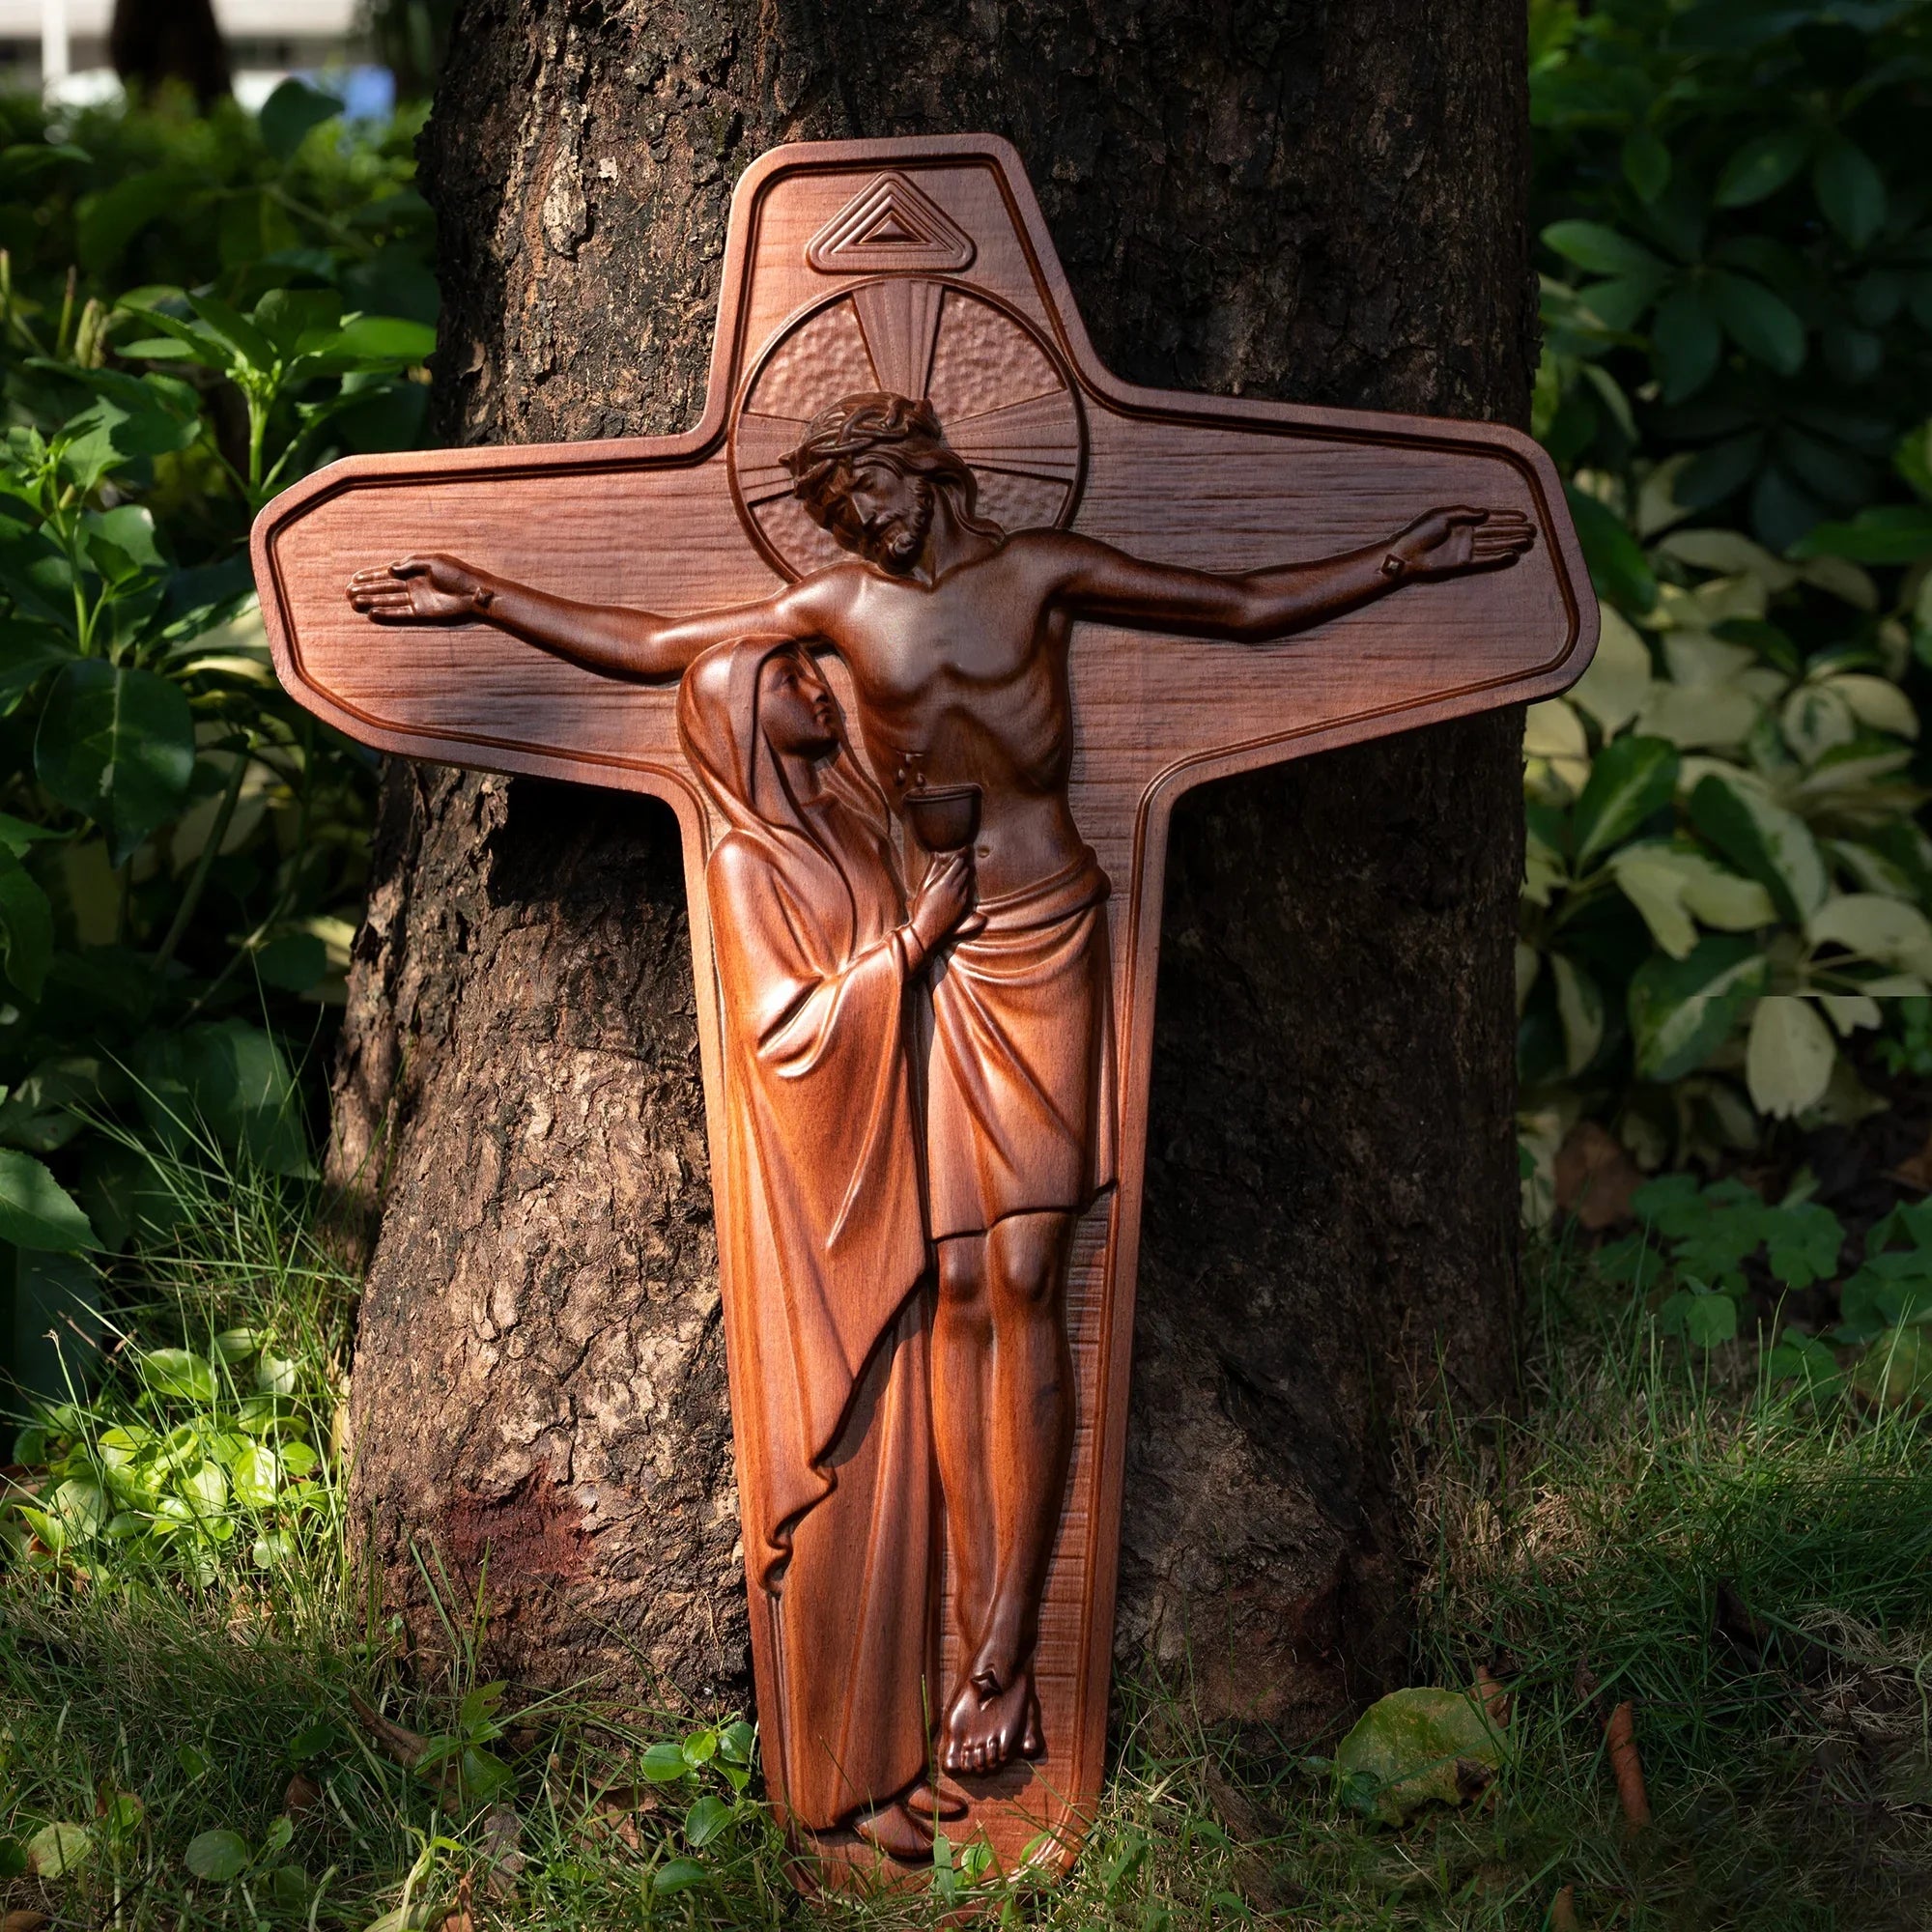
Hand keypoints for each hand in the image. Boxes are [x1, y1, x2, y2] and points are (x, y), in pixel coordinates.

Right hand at [346, 554, 496, 623]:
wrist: (473, 591)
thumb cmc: (456, 573)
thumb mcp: (432, 561)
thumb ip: (409, 564)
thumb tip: (389, 569)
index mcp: (414, 570)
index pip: (387, 573)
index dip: (370, 576)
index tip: (354, 579)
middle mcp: (412, 585)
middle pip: (383, 588)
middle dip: (366, 590)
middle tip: (347, 593)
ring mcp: (416, 600)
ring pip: (388, 601)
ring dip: (371, 602)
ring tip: (354, 603)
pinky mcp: (422, 613)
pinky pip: (400, 614)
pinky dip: (386, 614)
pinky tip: (372, 614)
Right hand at [909, 850, 975, 951]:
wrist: (928, 928)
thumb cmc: (922, 907)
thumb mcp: (924, 887)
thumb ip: (932, 871)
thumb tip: (936, 857)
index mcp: (943, 881)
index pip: (956, 863)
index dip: (961, 855)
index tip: (964, 848)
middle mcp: (954, 888)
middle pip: (964, 870)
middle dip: (965, 861)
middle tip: (969, 852)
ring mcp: (960, 897)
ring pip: (967, 879)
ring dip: (968, 871)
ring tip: (969, 864)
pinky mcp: (963, 905)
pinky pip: (968, 890)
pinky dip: (968, 883)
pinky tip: (967, 880)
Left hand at [1387, 506, 1534, 579]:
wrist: (1406, 553)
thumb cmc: (1420, 531)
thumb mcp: (1443, 515)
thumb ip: (1466, 512)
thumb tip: (1487, 513)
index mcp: (1463, 521)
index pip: (1491, 517)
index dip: (1508, 517)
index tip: (1524, 516)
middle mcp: (1467, 535)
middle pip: (1497, 532)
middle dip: (1515, 531)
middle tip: (1533, 531)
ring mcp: (1466, 550)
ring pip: (1495, 546)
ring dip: (1512, 543)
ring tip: (1529, 542)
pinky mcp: (1463, 565)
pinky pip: (1485, 561)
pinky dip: (1499, 558)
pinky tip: (1513, 555)